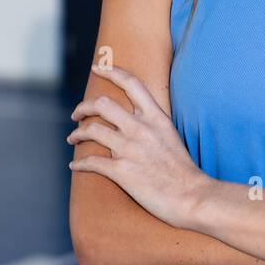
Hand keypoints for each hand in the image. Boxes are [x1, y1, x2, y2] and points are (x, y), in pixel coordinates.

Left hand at [67, 62, 211, 227]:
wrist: (192, 196)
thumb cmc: (183, 170)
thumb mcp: (171, 135)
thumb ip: (152, 123)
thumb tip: (134, 119)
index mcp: (156, 117)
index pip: (131, 83)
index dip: (111, 70)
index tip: (97, 67)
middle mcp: (141, 128)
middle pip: (102, 104)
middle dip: (83, 107)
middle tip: (76, 114)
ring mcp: (130, 149)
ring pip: (91, 130)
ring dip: (77, 134)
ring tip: (72, 139)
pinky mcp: (122, 171)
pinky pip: (91, 162)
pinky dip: (79, 163)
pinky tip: (75, 165)